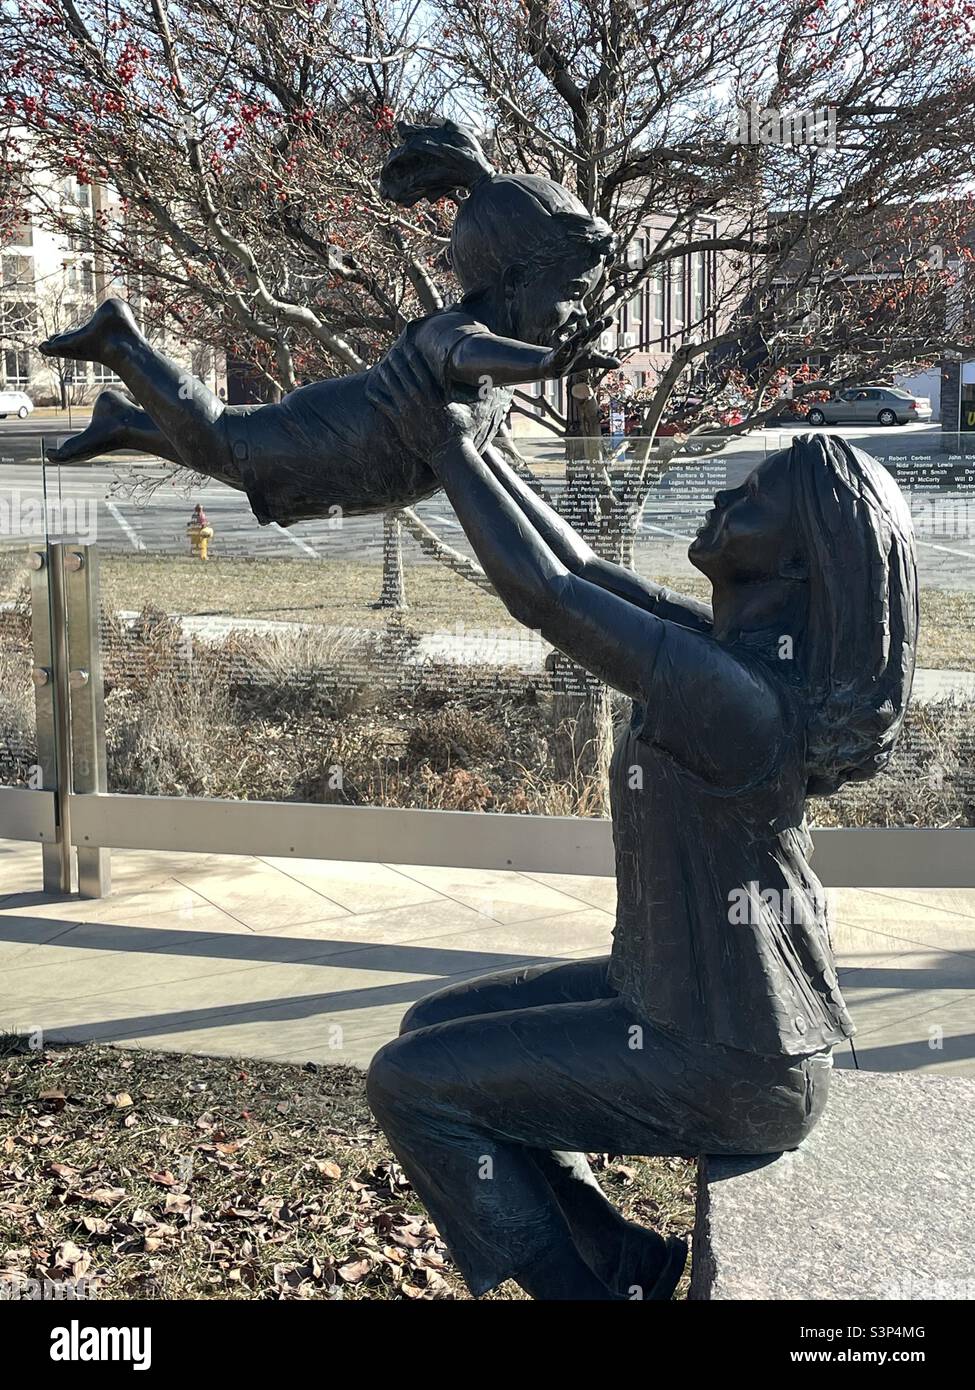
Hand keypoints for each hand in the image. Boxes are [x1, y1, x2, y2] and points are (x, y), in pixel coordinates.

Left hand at [366, 341, 476, 458]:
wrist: (449, 455)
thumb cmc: (463, 432)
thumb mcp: (475, 410)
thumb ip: (480, 394)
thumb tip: (495, 382)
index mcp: (434, 393)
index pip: (419, 367)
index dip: (411, 355)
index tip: (406, 347)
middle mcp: (418, 399)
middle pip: (402, 372)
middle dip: (396, 360)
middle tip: (391, 353)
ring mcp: (407, 411)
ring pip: (390, 385)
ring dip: (384, 374)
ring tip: (381, 366)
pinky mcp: (399, 423)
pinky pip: (382, 405)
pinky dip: (375, 395)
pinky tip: (370, 388)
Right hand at [542, 315, 619, 378]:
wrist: (556, 366)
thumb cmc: (577, 359)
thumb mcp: (592, 360)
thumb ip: (606, 361)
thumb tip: (619, 364)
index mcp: (586, 341)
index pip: (596, 332)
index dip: (603, 326)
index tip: (611, 319)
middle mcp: (577, 342)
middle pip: (587, 334)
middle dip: (594, 329)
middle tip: (601, 323)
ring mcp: (567, 349)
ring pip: (574, 341)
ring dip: (579, 336)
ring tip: (584, 331)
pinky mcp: (557, 357)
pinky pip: (561, 352)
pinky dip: (564, 349)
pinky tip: (567, 345)